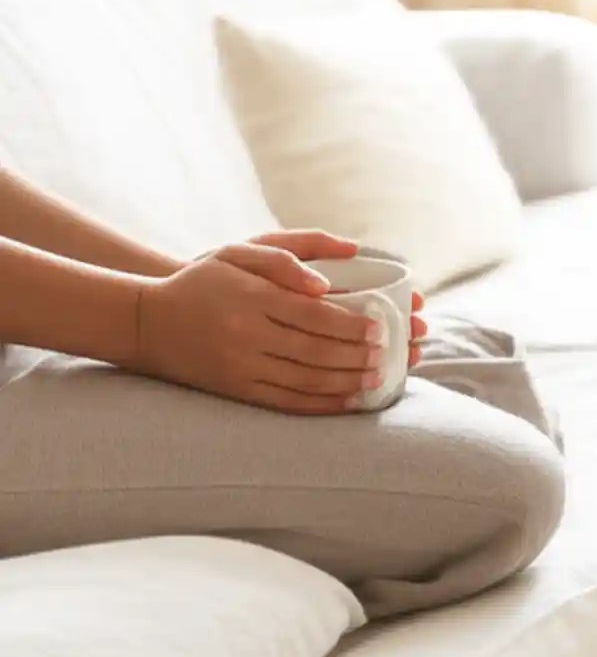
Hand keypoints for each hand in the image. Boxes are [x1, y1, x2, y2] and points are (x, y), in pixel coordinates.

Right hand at [135, 240, 382, 414]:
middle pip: (315, 351)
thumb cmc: (203, 279)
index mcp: (251, 298)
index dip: (351, 325)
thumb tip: (328, 280)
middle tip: (389, 355)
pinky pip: (286, 403)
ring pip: (305, 380)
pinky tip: (347, 401)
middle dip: (357, 356)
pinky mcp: (237, 390)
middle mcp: (245, 335)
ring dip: (347, 382)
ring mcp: (240, 367)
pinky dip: (321, 405)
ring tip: (377, 378)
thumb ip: (288, 255)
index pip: (313, 315)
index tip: (380, 327)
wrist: (147, 322)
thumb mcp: (239, 251)